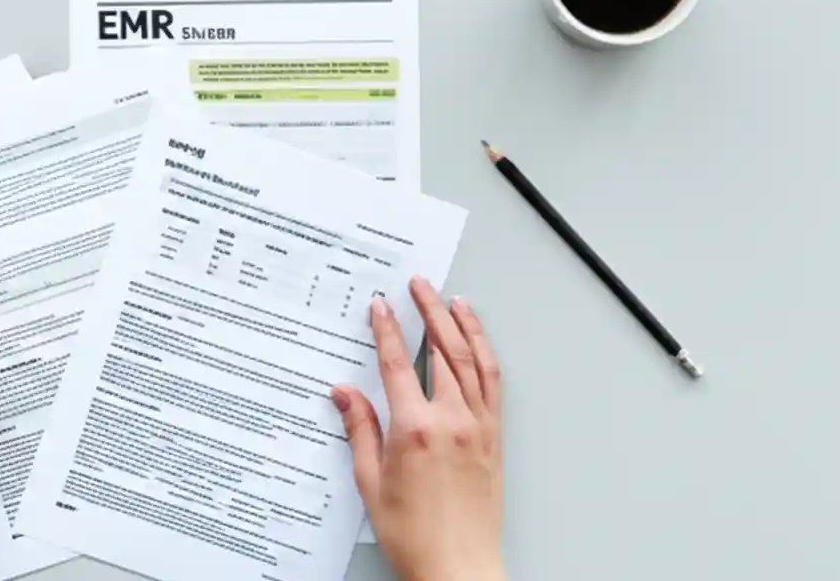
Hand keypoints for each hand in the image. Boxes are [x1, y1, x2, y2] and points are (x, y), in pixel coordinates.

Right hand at [332, 278, 504, 580]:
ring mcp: (479, 426)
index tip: (379, 307)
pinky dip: (485, 355)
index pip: (397, 363)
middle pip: (441, 350)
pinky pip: (493, 384)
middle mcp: (452, 420)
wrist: (458, 567)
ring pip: (472, 360)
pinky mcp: (495, 437)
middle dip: (428, 310)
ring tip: (452, 300)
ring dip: (461, 324)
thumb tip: (345, 394)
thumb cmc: (415, 535)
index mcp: (415, 429)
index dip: (386, 329)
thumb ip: (360, 430)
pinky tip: (478, 342)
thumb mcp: (370, 482)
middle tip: (418, 286)